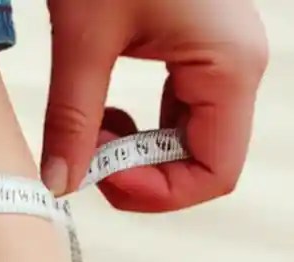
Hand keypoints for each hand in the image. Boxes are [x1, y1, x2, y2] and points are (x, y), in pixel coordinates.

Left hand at [41, 0, 268, 211]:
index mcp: (228, 65)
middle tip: (82, 152)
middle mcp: (237, 65)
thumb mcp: (82, 37)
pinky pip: (175, 109)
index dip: (153, 192)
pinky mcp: (197, 47)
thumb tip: (56, 186)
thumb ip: (70, 118)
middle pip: (201, 159)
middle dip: (139, 169)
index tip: (95, 175)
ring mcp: (221, 55)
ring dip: (132, 147)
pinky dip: (134, 122)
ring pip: (185, 137)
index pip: (213, 173)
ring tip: (85, 125)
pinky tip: (96, 106)